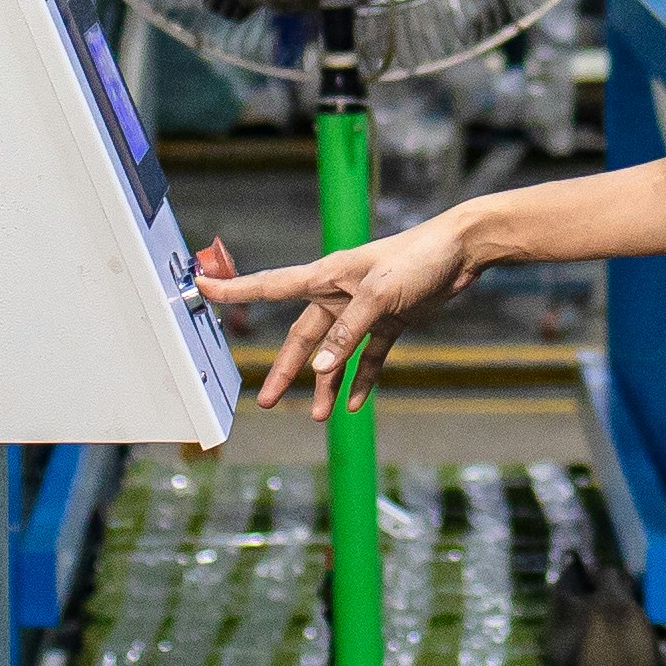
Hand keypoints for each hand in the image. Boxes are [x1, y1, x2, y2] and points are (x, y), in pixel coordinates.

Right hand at [191, 215, 480, 413]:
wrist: (463, 250)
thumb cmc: (418, 258)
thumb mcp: (380, 295)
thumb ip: (347, 332)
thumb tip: (319, 368)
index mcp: (327, 276)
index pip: (271, 285)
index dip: (235, 289)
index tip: (202, 287)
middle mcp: (339, 293)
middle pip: (302, 336)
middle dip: (284, 370)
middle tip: (265, 401)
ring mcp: (364, 309)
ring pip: (334, 353)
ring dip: (325, 382)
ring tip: (318, 415)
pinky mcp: (390, 320)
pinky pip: (368, 356)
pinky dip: (360, 379)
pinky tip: (352, 404)